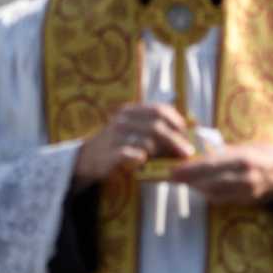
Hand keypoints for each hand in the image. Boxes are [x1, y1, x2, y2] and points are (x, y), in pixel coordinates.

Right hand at [72, 102, 193, 188]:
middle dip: (175, 140)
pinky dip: (142, 158)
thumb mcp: (132, 130)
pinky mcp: (110, 154)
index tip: (186, 134)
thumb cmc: (117, 144)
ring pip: (147, 141)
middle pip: (156, 126)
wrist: (86, 157)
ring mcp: (115, 137)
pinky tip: (147, 162)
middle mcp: (123, 121)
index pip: (159, 110)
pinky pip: (131, 154)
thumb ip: (153, 128)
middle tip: (186, 153)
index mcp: (131, 112)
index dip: (176, 121)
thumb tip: (185, 133)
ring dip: (163, 152)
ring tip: (171, 161)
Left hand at [172, 144, 272, 204]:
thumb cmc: (264, 153)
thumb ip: (223, 153)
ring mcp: (246, 190)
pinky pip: (222, 199)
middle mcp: (244, 176)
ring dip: (197, 188)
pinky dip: (209, 194)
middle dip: (189, 180)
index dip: (190, 169)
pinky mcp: (247, 200)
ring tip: (184, 181)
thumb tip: (198, 155)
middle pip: (209, 181)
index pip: (210, 164)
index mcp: (243, 158)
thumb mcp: (245, 147)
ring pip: (213, 193)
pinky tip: (202, 188)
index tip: (174, 170)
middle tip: (172, 177)